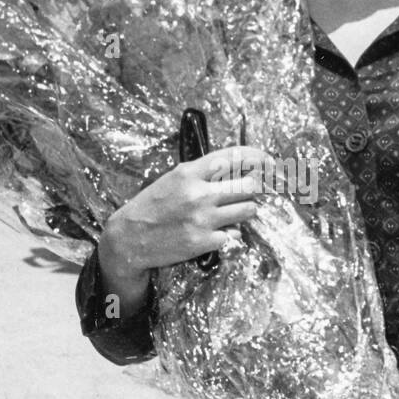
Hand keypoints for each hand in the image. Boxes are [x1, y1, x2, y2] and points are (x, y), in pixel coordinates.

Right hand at [100, 145, 268, 299]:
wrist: (129, 238)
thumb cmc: (152, 206)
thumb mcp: (174, 179)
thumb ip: (203, 172)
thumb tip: (238, 168)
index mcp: (189, 172)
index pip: (235, 157)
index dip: (259, 157)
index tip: (269, 161)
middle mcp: (198, 193)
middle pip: (250, 185)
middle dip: (252, 188)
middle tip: (246, 192)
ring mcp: (203, 219)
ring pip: (248, 210)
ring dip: (245, 210)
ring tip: (230, 212)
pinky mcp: (204, 242)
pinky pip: (235, 234)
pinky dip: (230, 233)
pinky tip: (216, 231)